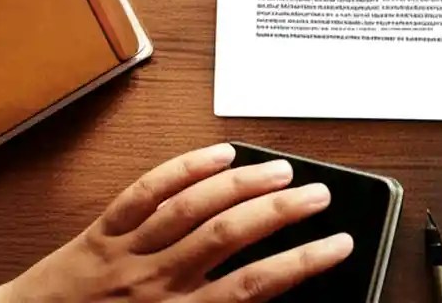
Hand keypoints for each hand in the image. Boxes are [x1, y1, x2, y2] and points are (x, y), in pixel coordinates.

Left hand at [0, 144, 352, 301]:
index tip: (338, 244)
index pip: (255, 285)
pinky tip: (219, 153)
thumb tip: (265, 295)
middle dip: (283, 210)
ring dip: (243, 183)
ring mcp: (128, 251)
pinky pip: (147, 191)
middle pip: (231, 235)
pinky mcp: (103, 231)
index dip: (303, 261)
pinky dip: (185, 168)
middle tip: (319, 194)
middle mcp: (157, 282)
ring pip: (194, 206)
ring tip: (283, 169)